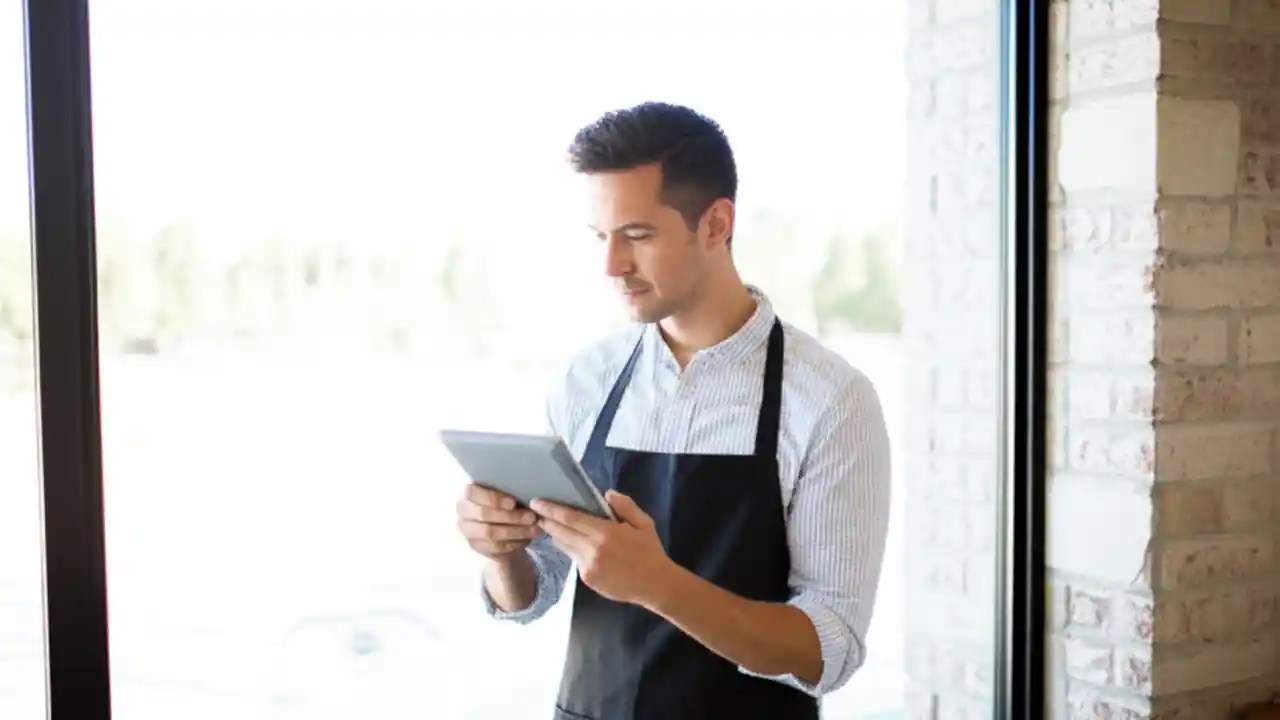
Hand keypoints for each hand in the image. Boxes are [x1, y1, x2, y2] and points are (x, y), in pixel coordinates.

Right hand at [456, 484, 540, 559]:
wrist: (500, 528)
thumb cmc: (505, 504)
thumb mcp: (506, 495)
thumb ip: (511, 493)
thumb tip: (529, 497)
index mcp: (467, 493)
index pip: (473, 492)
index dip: (493, 498)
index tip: (513, 503)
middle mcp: (463, 511)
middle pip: (483, 514)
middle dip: (510, 516)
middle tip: (531, 517)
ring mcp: (467, 530)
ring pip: (490, 533)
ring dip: (515, 531)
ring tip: (534, 529)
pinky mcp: (475, 546)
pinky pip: (495, 546)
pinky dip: (513, 543)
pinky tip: (527, 539)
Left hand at [532, 490, 674, 607]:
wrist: (655, 585)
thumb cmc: (650, 551)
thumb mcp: (644, 523)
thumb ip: (625, 505)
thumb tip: (606, 494)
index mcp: (606, 533)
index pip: (570, 518)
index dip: (551, 509)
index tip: (537, 502)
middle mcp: (592, 550)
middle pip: (560, 532)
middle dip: (546, 521)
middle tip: (536, 511)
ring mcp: (588, 566)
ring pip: (564, 547)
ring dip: (557, 535)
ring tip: (552, 525)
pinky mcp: (587, 579)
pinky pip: (575, 559)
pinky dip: (573, 550)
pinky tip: (579, 545)